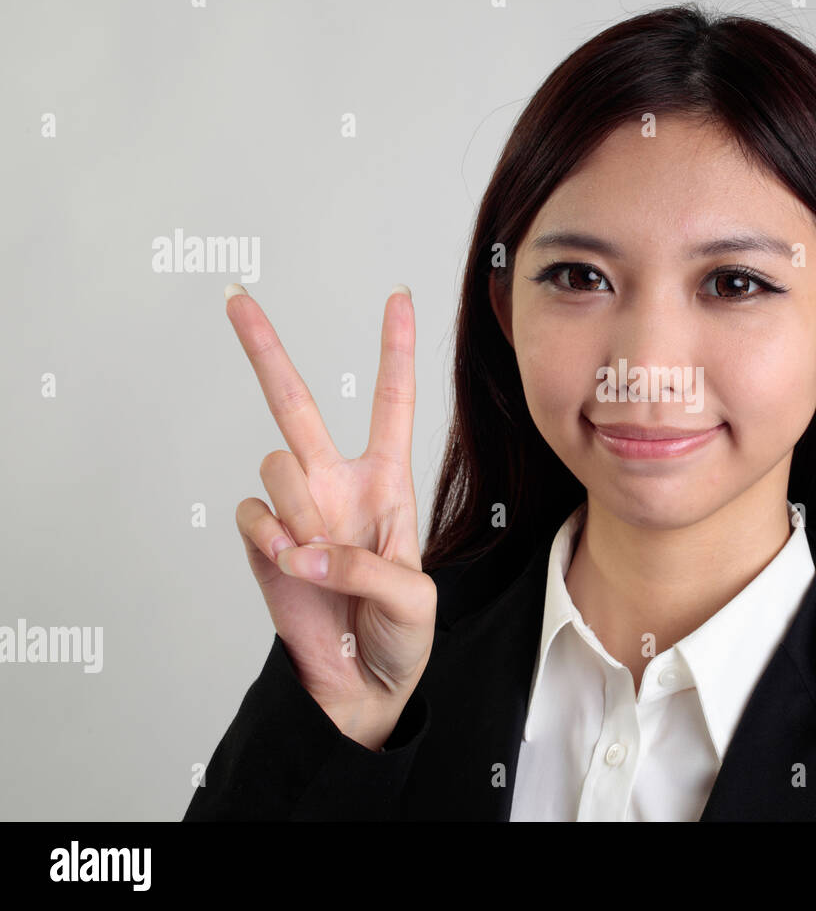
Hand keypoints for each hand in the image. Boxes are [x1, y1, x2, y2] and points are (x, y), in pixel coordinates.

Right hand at [225, 283, 435, 750]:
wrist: (359, 683)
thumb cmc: (400, 634)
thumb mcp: (414, 598)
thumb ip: (367, 567)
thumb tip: (303, 547)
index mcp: (388, 482)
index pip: (392, 403)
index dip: (396, 350)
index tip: (398, 297)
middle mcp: (336, 483)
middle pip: (294, 401)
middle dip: (265, 348)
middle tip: (236, 297)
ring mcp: (295, 508)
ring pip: (276, 463)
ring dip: (300, 509)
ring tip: (320, 557)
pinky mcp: (260, 538)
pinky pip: (251, 512)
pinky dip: (270, 539)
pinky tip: (291, 566)